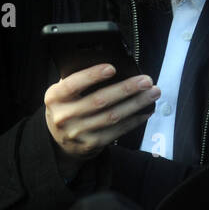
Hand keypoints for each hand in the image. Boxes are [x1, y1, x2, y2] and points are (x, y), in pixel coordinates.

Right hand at [44, 65, 160, 166]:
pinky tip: (147, 110)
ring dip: (136, 104)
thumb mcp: (64, 94)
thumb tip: (113, 65)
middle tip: (146, 80)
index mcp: (55, 97)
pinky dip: (135, 119)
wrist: (60, 141)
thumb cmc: (68, 107)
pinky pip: (118, 130)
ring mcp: (78, 132)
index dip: (91, 76)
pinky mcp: (92, 143)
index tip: (112, 68)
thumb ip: (79, 81)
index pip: (72, 84)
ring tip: (153, 93)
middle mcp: (64, 115)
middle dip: (126, 89)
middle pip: (99, 101)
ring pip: (113, 116)